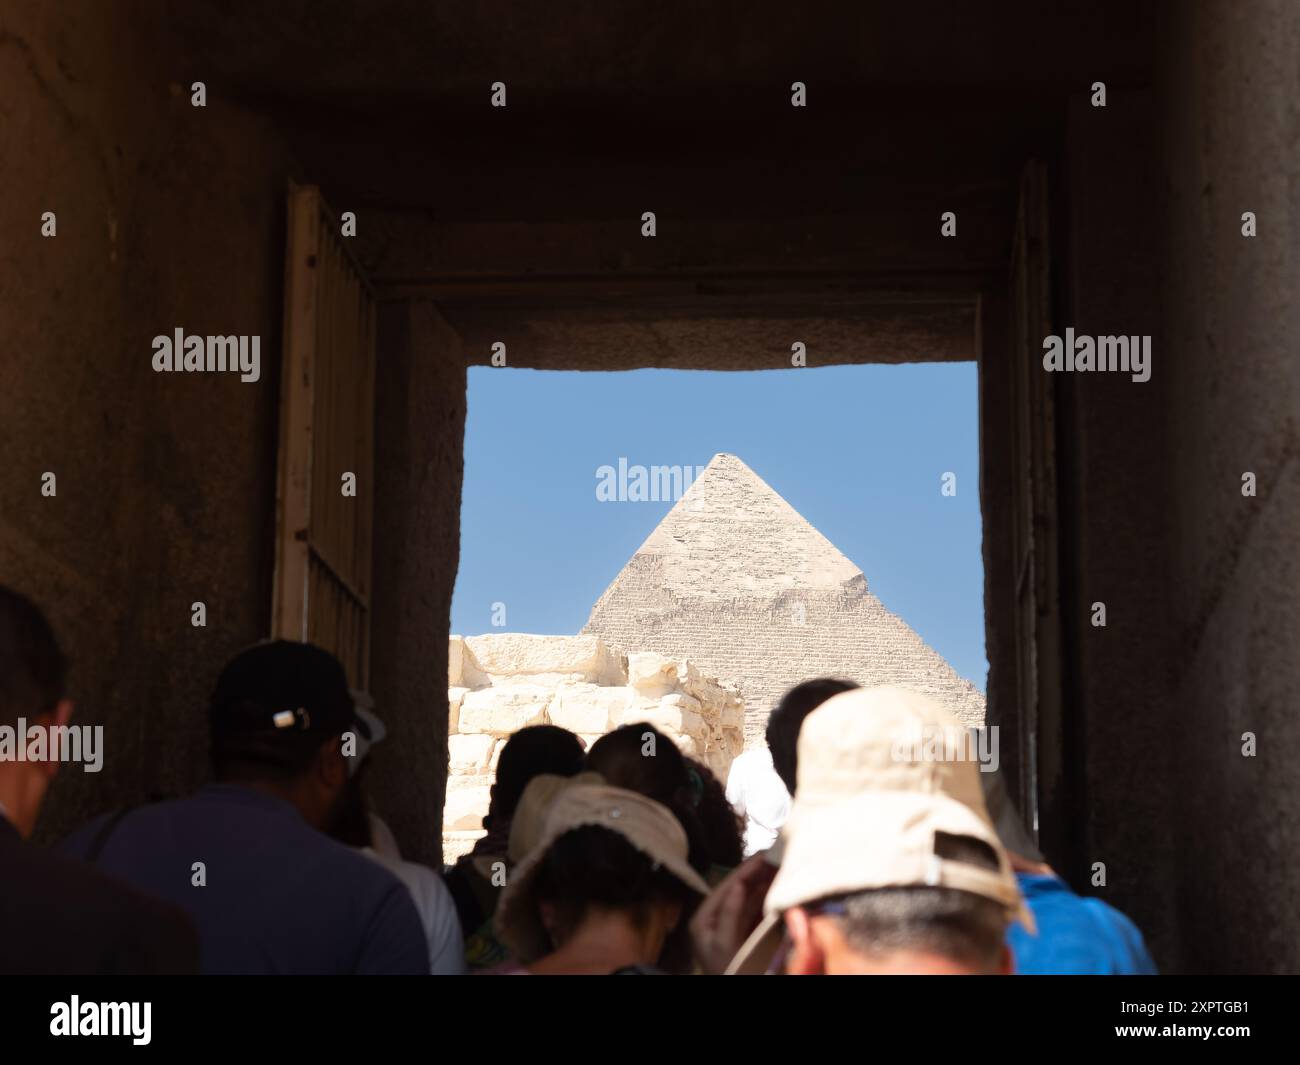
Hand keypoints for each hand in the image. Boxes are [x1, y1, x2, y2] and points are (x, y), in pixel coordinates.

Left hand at [690, 852, 777, 974]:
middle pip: (739, 889)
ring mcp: (731, 927)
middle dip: (758, 872)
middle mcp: (715, 918)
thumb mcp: (723, 945)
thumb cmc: (724, 972)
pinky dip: (767, 898)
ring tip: (781, 865)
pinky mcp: (744, 935)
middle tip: (777, 855)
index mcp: (704, 918)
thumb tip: (737, 886)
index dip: (746, 869)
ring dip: (765, 882)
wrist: (734, 988)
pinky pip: (756, 911)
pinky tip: (779, 887)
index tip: (764, 854)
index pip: (727, 886)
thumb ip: (729, 914)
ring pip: (750, 898)